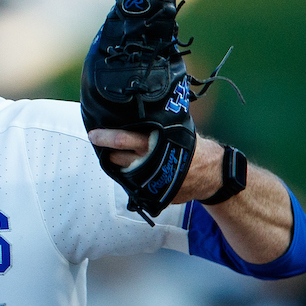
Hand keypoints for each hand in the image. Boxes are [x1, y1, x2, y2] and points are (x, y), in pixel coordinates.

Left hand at [88, 129, 225, 204]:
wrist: (211, 175)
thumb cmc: (192, 148)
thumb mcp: (177, 130)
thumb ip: (157, 124)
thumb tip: (135, 111)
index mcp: (154, 142)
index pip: (123, 139)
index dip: (106, 137)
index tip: (93, 134)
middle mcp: (149, 161)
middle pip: (116, 157)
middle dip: (109, 152)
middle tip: (107, 147)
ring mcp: (149, 179)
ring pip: (122, 172)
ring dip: (118, 165)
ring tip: (124, 157)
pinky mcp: (152, 193)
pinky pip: (132, 185)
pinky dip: (130, 178)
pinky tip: (135, 171)